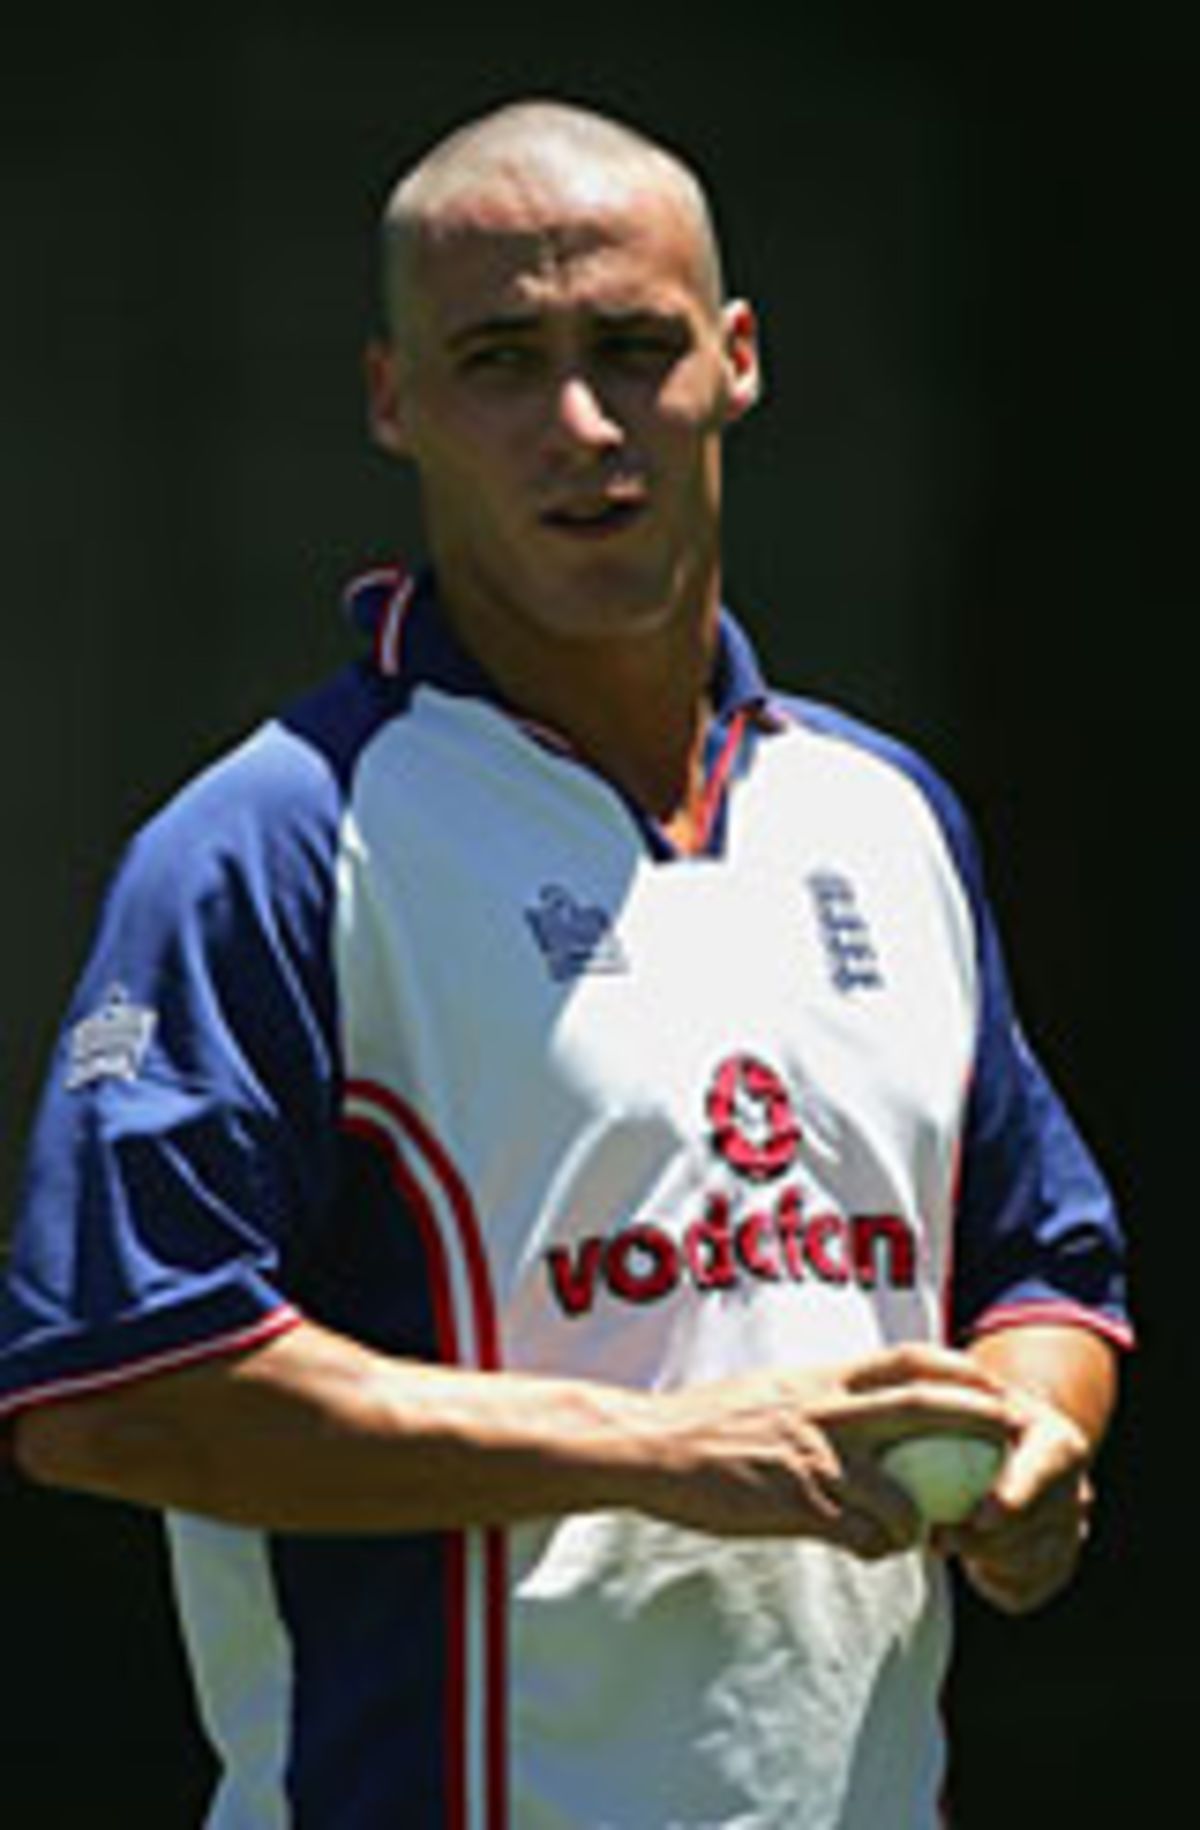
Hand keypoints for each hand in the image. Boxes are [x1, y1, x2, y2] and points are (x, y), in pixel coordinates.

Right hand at [644, 1345, 1015, 1558]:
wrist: (651, 1448)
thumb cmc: (709, 1424)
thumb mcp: (775, 1391)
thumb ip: (822, 1397)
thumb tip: (861, 1404)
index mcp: (822, 1378)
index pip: (907, 1359)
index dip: (961, 1370)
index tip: (992, 1385)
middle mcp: (825, 1410)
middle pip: (925, 1406)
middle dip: (980, 1422)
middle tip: (1013, 1444)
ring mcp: (814, 1460)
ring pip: (903, 1493)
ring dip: (926, 1520)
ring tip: (923, 1533)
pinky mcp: (796, 1507)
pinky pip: (862, 1537)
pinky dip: (880, 1548)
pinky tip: (867, 1549)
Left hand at [933, 1389, 1093, 1612]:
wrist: (1003, 1448)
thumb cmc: (968, 1414)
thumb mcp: (963, 1397)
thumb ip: (950, 1402)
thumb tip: (919, 1410)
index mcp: (1059, 1444)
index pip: (1045, 1474)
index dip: (1017, 1499)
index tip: (980, 1517)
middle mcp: (1076, 1491)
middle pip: (1035, 1529)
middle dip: (986, 1540)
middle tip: (936, 1538)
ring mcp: (1070, 1534)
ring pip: (1029, 1566)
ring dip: (982, 1560)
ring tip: (943, 1540)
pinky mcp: (1056, 1569)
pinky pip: (1022, 1592)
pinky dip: (989, 1581)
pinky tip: (968, 1559)